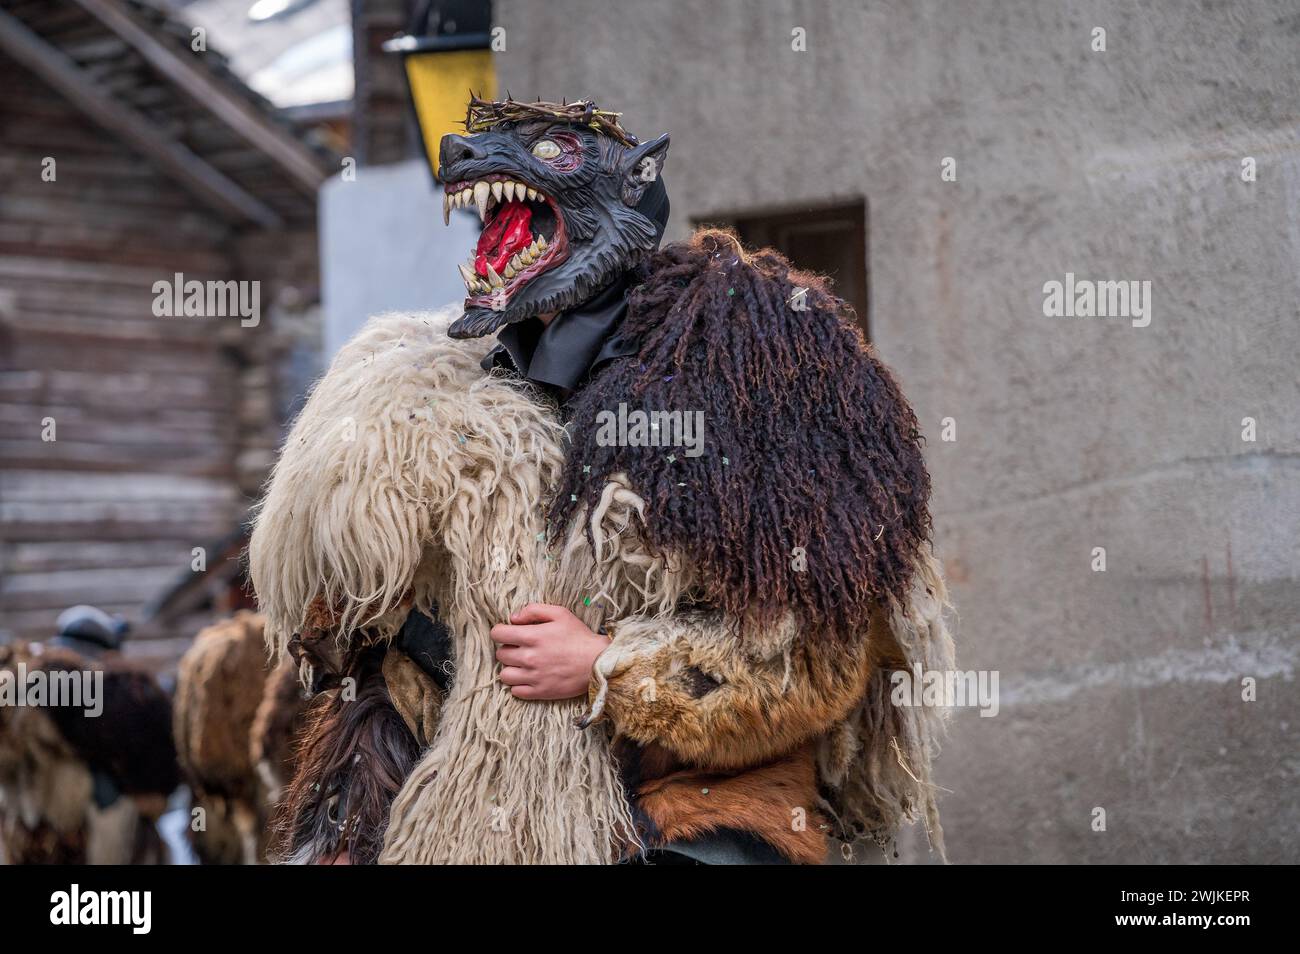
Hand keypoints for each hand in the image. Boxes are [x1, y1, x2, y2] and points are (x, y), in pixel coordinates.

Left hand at [490, 603, 610, 699]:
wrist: (598, 662)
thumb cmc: (579, 636)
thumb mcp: (560, 613)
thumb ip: (534, 610)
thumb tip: (513, 618)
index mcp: (532, 636)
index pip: (497, 634)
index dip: (501, 632)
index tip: (509, 633)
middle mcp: (528, 657)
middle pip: (500, 654)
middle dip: (508, 649)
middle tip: (522, 648)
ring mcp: (533, 677)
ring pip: (504, 675)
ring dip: (511, 668)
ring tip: (523, 664)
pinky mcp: (539, 692)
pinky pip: (515, 691)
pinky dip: (519, 684)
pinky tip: (530, 677)